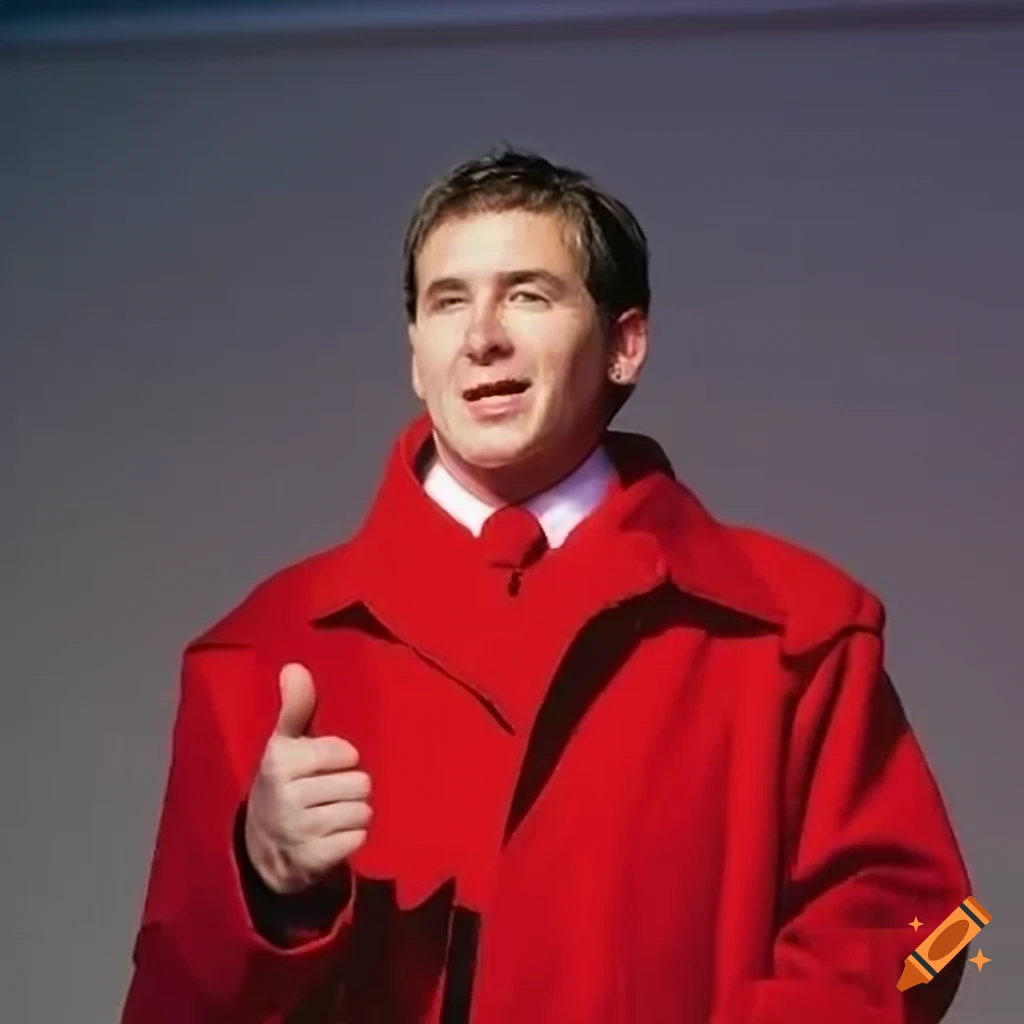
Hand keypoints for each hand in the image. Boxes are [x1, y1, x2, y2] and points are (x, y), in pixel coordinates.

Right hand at [243, 662, 371, 894]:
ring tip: (331, 815)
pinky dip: (352, 838)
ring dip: (353, 814)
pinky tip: (333, 837)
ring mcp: (300, 829)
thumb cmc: (283, 785)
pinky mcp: (313, 859)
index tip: (323, 767)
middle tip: (329, 795)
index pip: (345, 753)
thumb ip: (296, 706)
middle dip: (351, 789)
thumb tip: (294, 666)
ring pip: (362, 811)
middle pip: (360, 783)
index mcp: (280, 760)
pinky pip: (359, 838)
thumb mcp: (283, 745)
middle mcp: (287, 795)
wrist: (262, 850)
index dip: (342, 759)